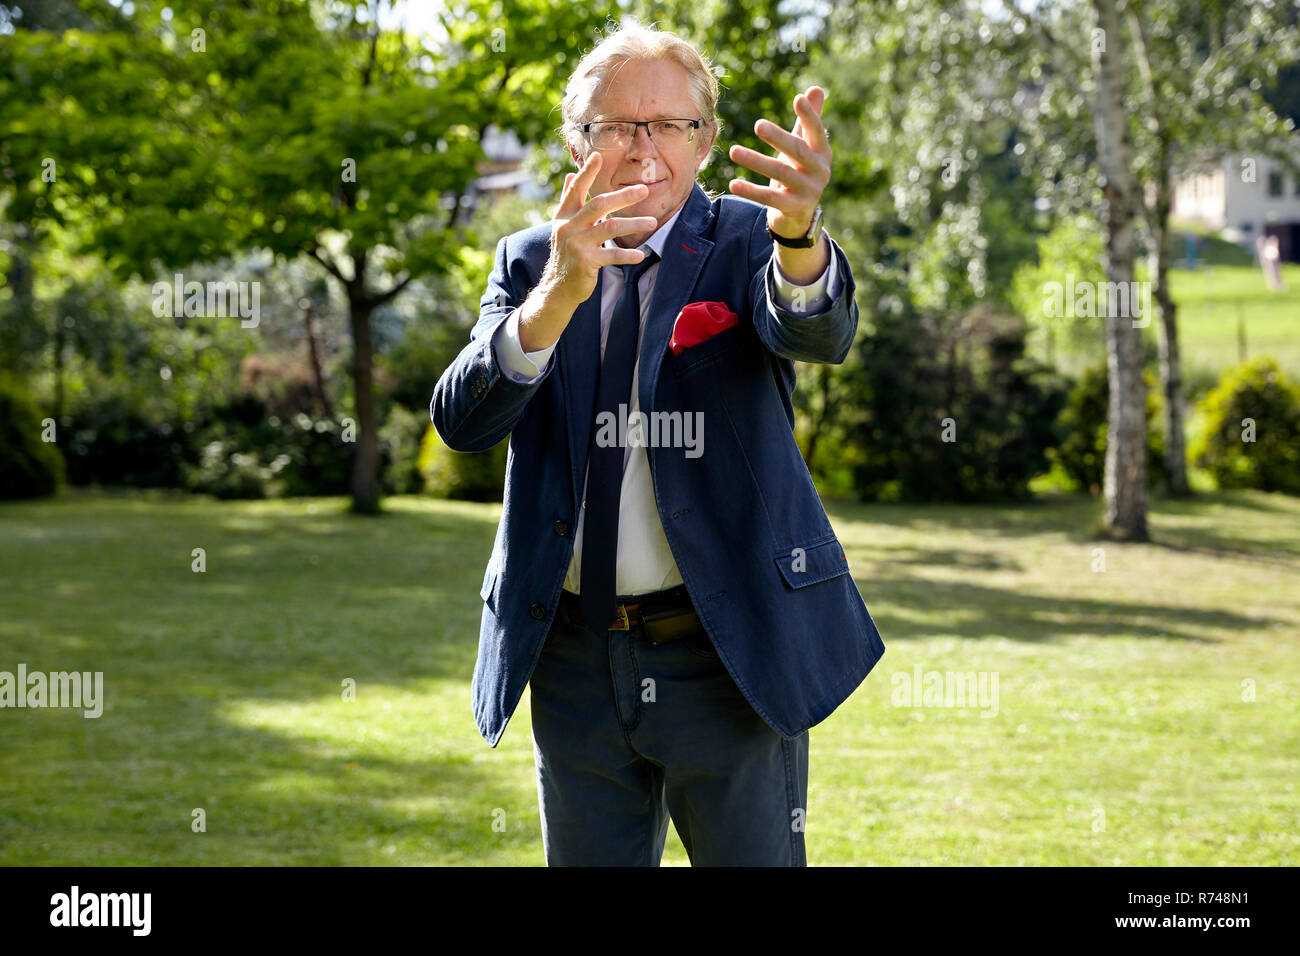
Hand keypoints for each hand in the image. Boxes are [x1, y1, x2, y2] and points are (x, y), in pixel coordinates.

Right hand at [542, 151, 658, 306]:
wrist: (557, 287)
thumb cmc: (565, 254)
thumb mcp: (562, 225)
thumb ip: (568, 200)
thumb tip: (571, 174)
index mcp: (564, 215)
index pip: (576, 189)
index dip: (587, 172)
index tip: (598, 155)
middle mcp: (569, 227)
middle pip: (598, 204)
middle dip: (623, 196)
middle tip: (643, 190)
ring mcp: (577, 244)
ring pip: (610, 228)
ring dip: (633, 224)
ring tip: (652, 222)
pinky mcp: (586, 262)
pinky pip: (611, 255)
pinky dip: (627, 254)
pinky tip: (640, 254)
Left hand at [727, 86, 830, 238]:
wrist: (800, 217)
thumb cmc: (801, 172)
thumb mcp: (806, 148)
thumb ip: (808, 122)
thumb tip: (815, 88)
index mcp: (822, 153)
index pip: (816, 131)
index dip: (809, 116)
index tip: (798, 99)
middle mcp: (819, 171)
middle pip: (797, 151)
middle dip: (778, 137)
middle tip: (758, 124)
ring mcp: (807, 191)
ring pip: (779, 173)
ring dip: (755, 161)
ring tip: (733, 151)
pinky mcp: (792, 208)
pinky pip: (769, 198)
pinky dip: (751, 191)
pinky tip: (733, 183)